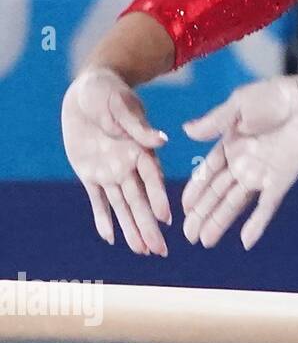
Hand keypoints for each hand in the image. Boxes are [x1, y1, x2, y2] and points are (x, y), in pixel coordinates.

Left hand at [61, 67, 171, 254]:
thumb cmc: (108, 93)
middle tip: (160, 251)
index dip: (158, 197)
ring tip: (143, 251)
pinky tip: (112, 238)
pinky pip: (98, 200)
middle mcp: (129, 166)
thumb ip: (140, 128)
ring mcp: (111, 172)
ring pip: (123, 206)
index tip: (166, 218)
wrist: (86, 91)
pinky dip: (103, 218)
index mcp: (141, 150)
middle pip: (140, 201)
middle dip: (149, 226)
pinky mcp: (91, 174)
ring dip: (132, 228)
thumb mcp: (122, 107)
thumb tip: (162, 141)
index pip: (152, 178)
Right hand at [181, 75, 297, 249]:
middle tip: (188, 236)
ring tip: (205, 241)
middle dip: (202, 214)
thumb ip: (213, 122)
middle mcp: (244, 164)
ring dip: (221, 222)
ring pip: (236, 203)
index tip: (182, 209)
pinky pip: (267, 205)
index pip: (207, 174)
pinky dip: (257, 223)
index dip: (195, 192)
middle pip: (218, 194)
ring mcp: (262, 173)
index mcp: (230, 146)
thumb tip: (186, 131)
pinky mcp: (281, 180)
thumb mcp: (238, 105)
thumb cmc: (276, 96)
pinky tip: (246, 241)